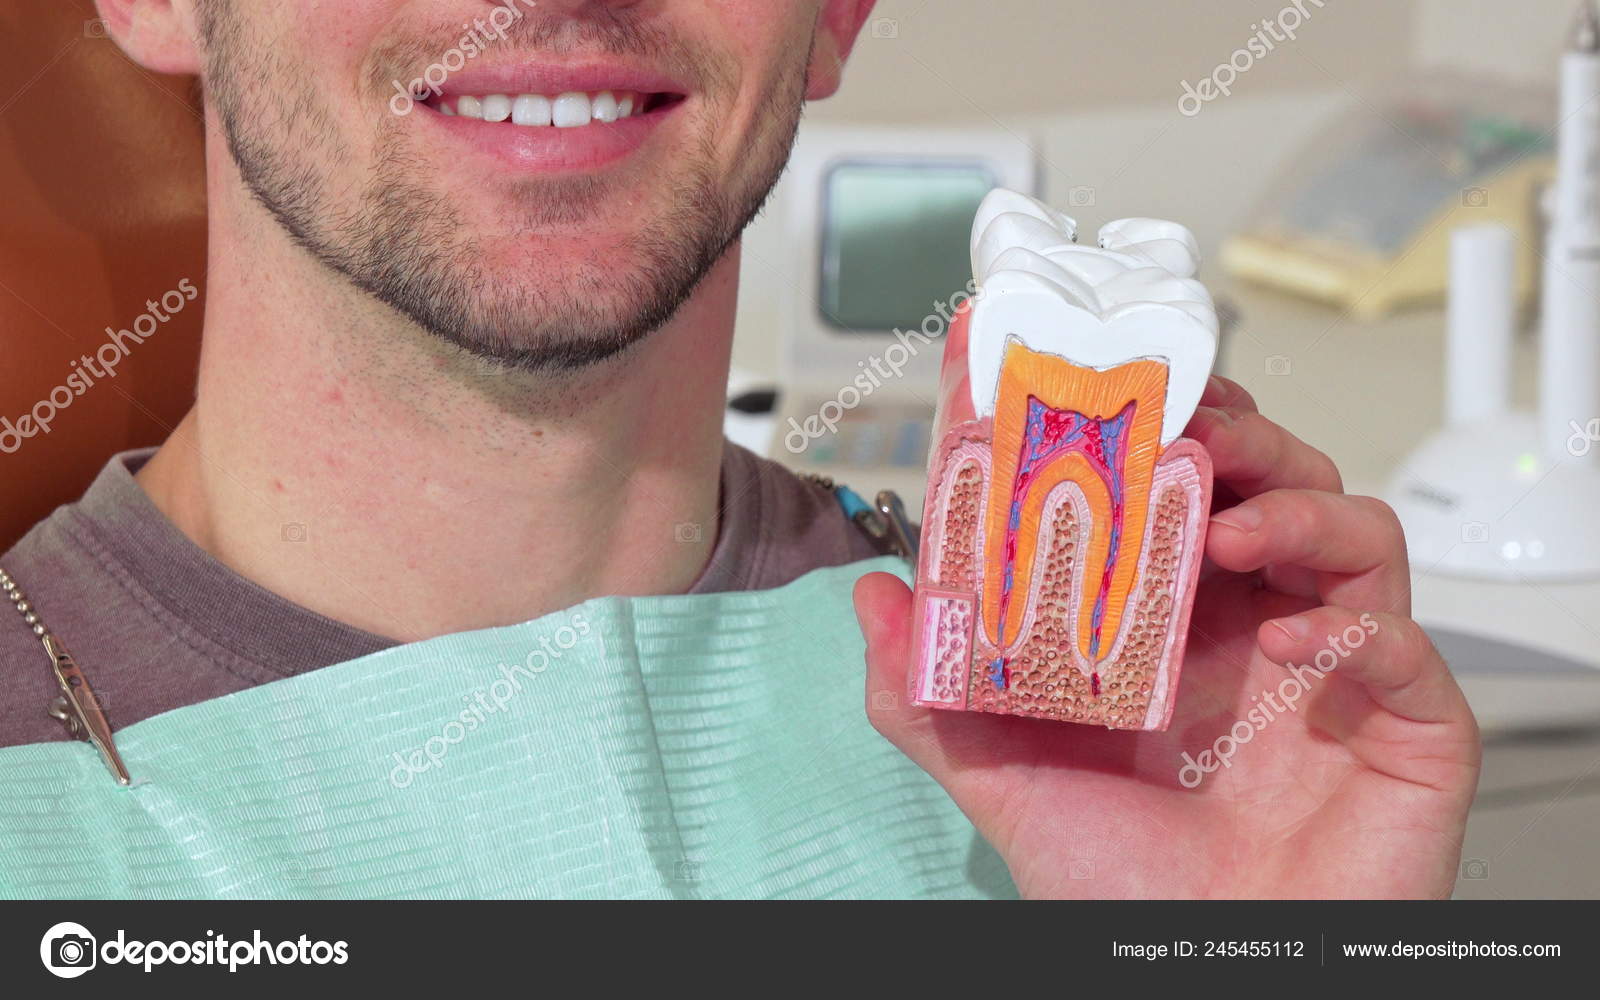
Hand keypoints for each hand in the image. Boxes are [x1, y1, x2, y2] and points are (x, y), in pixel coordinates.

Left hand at [854, 376, 1480, 898]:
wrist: (1202, 978)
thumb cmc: (1116, 886)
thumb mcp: (997, 774)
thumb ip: (924, 692)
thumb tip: (873, 596)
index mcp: (1177, 628)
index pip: (1187, 496)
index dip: (1163, 433)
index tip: (1119, 387)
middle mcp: (1260, 636)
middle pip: (1286, 490)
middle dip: (1246, 442)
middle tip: (1194, 429)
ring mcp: (1338, 677)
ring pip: (1362, 540)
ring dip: (1302, 512)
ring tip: (1232, 530)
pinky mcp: (1408, 733)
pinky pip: (1412, 651)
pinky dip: (1358, 629)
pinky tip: (1287, 643)